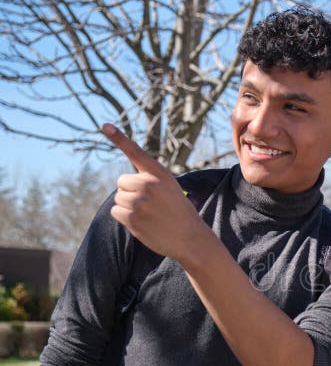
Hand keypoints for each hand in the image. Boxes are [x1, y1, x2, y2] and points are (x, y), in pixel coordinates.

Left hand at [101, 123, 210, 262]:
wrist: (191, 239)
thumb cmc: (180, 213)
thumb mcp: (171, 190)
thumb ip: (150, 182)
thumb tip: (124, 185)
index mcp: (160, 174)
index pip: (137, 153)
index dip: (119, 138)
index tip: (105, 126)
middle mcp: (149, 184)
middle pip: (122, 182)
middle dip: (130, 192)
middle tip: (150, 204)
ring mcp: (139, 201)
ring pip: (118, 198)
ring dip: (128, 206)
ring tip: (148, 214)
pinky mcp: (132, 217)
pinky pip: (116, 211)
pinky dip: (125, 218)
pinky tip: (142, 223)